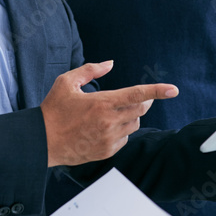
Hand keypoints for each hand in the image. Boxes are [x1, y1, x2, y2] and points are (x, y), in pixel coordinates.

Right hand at [40, 61, 178, 166]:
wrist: (41, 141)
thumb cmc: (53, 110)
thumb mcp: (67, 82)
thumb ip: (91, 70)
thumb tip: (110, 64)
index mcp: (102, 103)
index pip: (137, 95)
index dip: (158, 91)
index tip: (174, 90)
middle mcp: (109, 122)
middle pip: (141, 110)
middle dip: (143, 101)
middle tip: (138, 97)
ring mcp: (109, 138)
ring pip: (134, 124)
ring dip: (131, 116)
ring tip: (112, 112)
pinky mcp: (106, 151)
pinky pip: (124, 138)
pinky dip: (121, 131)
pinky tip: (105, 127)